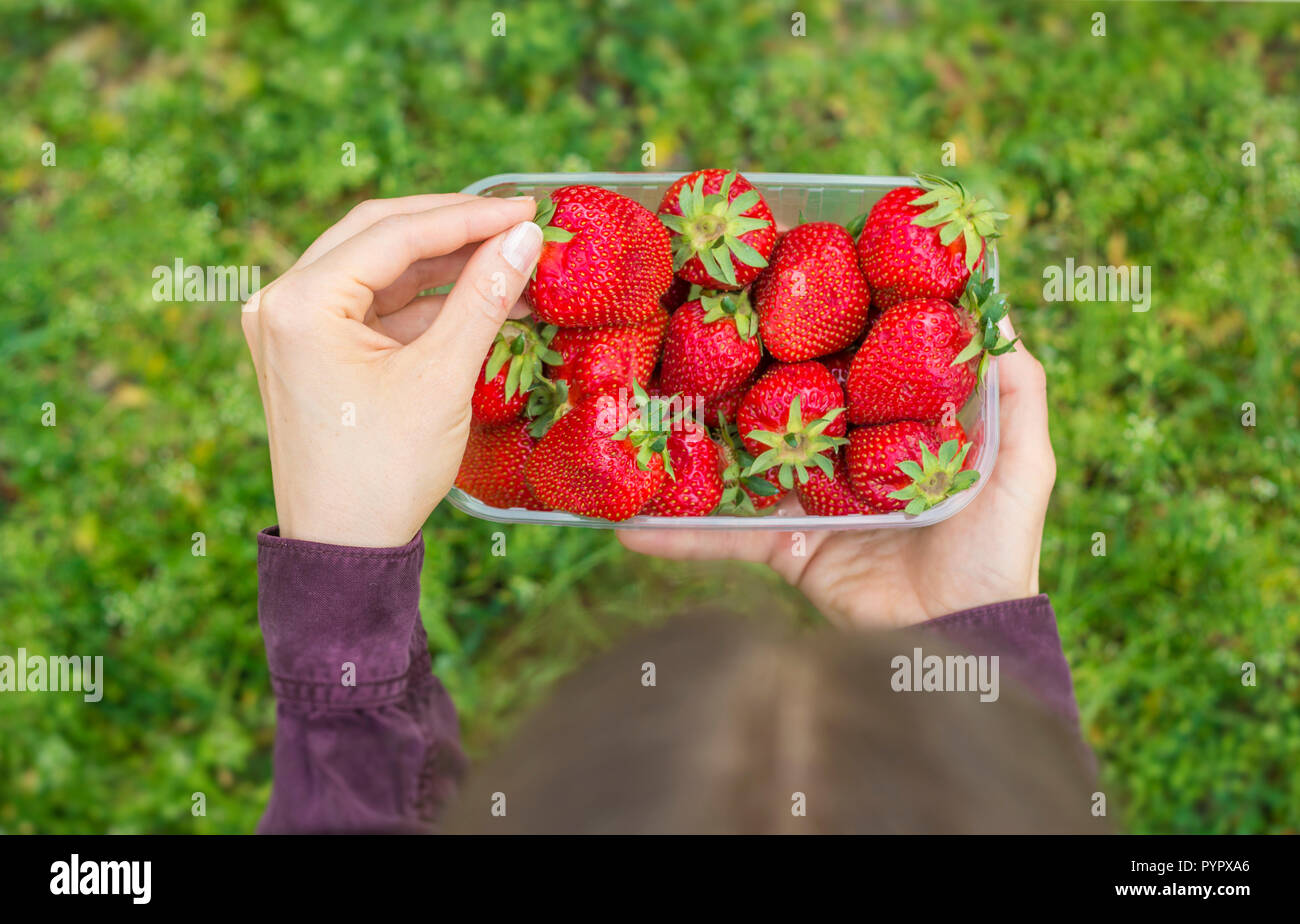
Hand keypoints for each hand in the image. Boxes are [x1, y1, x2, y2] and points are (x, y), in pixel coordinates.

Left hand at [241, 194, 542, 546]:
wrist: (344, 550)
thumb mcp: (442, 379)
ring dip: (443, 266)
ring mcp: (292, 327)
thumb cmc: (384, 471)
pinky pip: (373, 307)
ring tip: (510, 262)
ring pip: (378, 269)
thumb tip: (524, 239)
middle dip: (452, 229)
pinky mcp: (310, 351)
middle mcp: (282, 302)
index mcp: (300, 303)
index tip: (527, 209)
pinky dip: (424, 303)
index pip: (394, 234)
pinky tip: (479, 300)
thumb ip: (483, 298)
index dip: (469, 217)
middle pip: (378, 236)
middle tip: (517, 224)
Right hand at [618, 317, 1055, 629]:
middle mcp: (847, 455)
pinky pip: (728, 537)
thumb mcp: (1023, 467)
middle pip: (785, 405)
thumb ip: (1017, 397)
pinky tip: (630, 527)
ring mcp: (811, 501)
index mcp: (896, 428)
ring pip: (744, 463)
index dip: (820, 327)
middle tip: (681, 332)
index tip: (776, 280)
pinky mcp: (787, 548)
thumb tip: (1001, 317)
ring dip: (692, 446)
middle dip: (738, 374)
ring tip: (635, 415)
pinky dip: (681, 538)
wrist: (960, 639)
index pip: (852, 366)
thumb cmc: (997, 551)